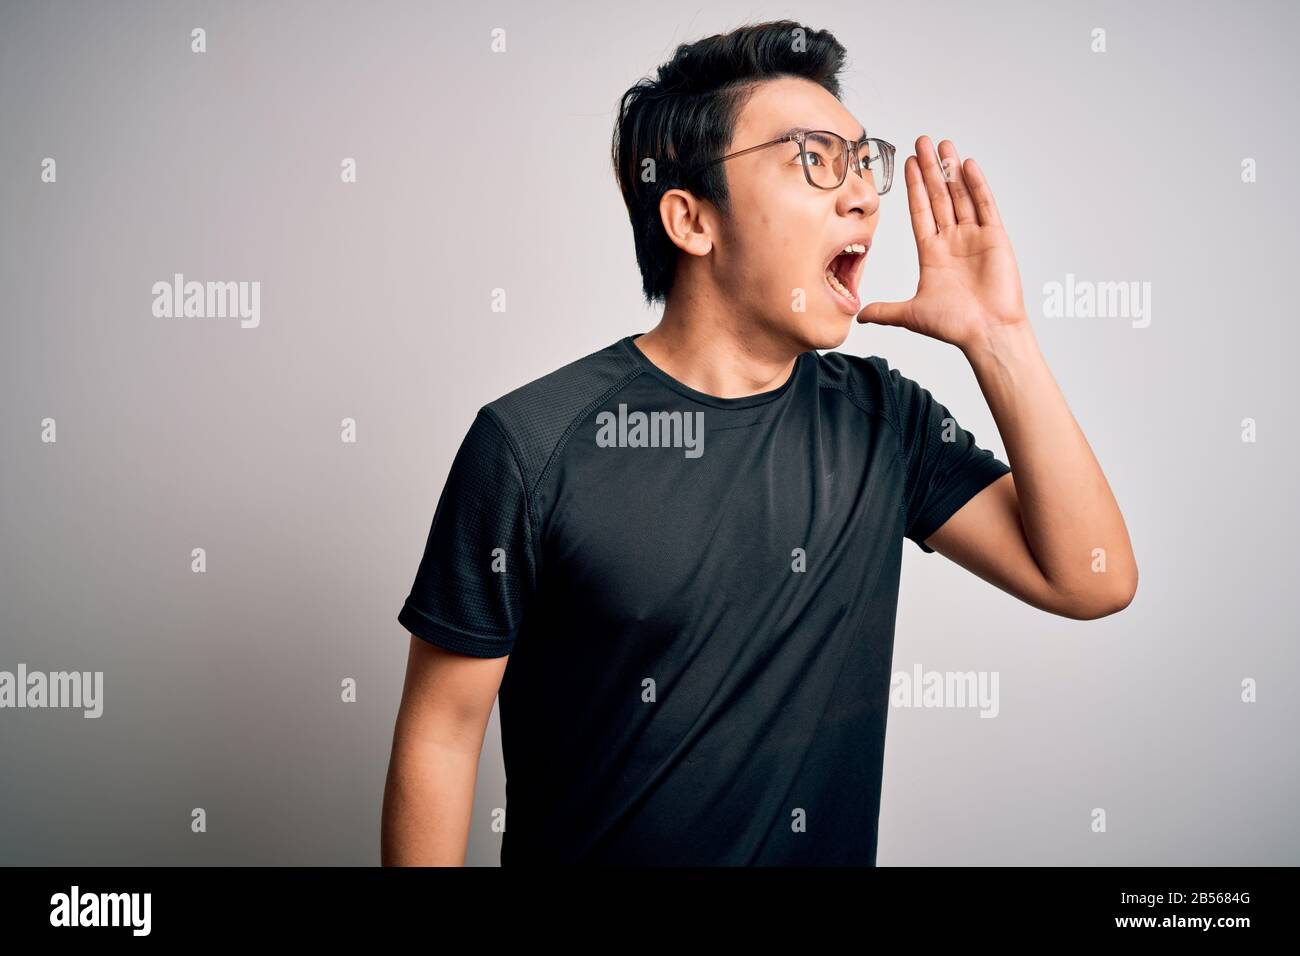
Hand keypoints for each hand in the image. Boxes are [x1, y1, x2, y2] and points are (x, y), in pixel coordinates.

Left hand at [857, 136, 1028, 351]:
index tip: (908, 163)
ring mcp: (974, 237)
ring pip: (961, 195)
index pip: (920, 211)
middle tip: (922, 142)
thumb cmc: (954, 326)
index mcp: (932, 252)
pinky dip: (976, 185)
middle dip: (930, 169)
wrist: (987, 334)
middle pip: (939, 196)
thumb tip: (858, 316)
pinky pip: (985, 205)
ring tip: (943, 144)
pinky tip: (967, 165)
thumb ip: (885, 310)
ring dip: (951, 170)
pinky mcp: (995, 238)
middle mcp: (953, 240)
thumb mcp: (910, 314)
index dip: (914, 187)